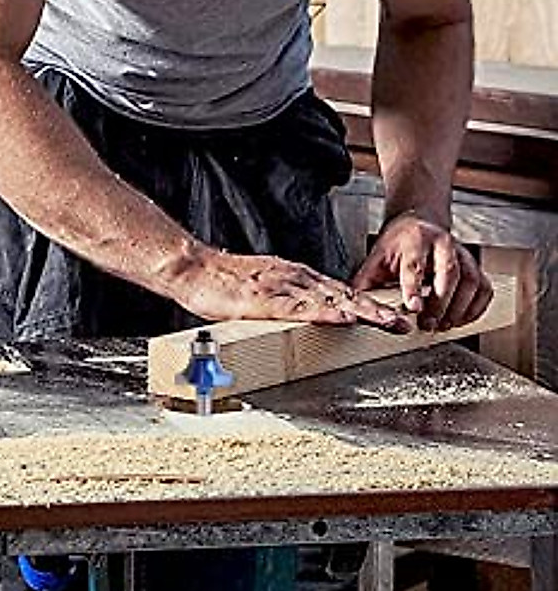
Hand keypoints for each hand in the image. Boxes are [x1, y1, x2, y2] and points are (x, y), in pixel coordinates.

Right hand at [164, 245, 410, 330]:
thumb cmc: (215, 281)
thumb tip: (294, 314)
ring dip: (361, 311)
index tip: (388, 313)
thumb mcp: (255, 288)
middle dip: (374, 308)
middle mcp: (290, 277)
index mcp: (289, 275)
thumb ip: (276, 299)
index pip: (335, 289)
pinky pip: (300, 307)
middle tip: (404, 322)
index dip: (364, 302)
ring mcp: (278, 287)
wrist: (188, 268)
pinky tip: (343, 318)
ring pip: (328, 298)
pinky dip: (325, 312)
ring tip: (388, 322)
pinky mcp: (263, 300)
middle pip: (341, 293)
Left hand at [353, 211, 492, 331]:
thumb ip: (367, 280)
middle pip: (448, 274)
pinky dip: (476, 308)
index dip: (414, 287)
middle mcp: (443, 243)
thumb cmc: (398, 243)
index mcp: (415, 238)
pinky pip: (484, 288)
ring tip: (443, 325)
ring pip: (471, 281)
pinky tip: (461, 319)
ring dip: (459, 309)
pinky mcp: (475, 265)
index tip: (413, 307)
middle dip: (440, 303)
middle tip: (428, 324)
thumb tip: (353, 305)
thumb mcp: (377, 256)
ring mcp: (462, 253)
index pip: (414, 264)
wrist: (419, 223)